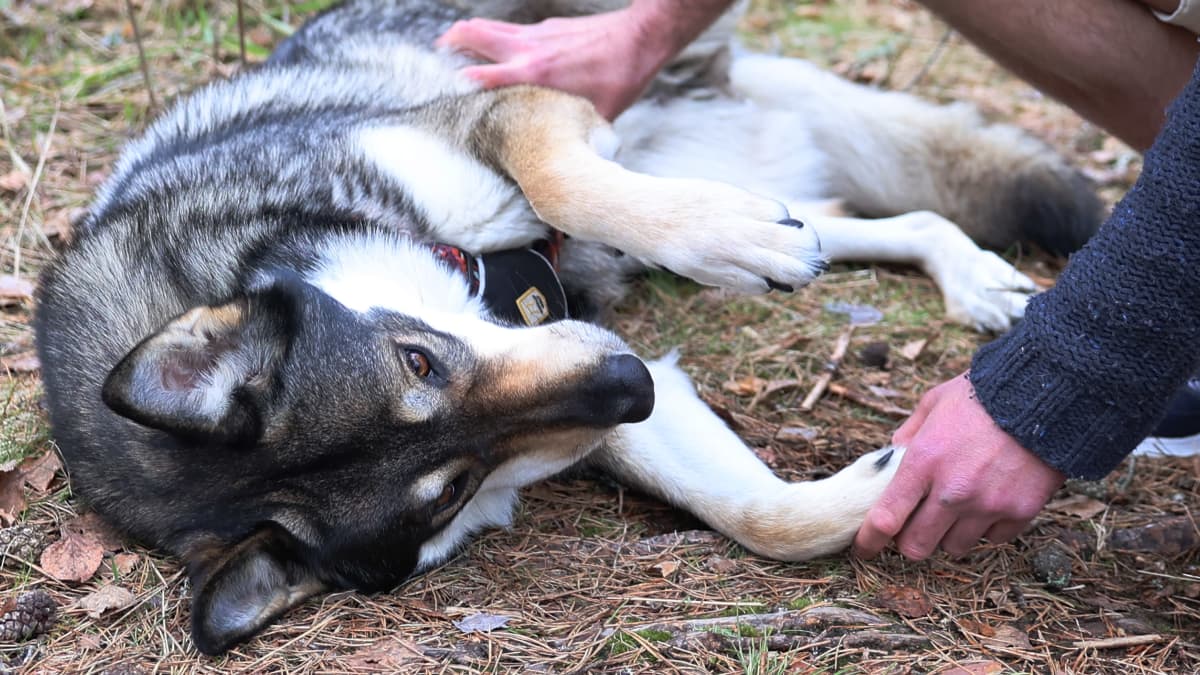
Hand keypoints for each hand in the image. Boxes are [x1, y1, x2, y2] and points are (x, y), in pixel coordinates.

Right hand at [436, 10, 671, 119]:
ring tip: (449, 50)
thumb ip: (569, 133)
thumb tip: (566, 165)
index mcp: (533, 75)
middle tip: (432, 64)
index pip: (477, 77)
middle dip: (445, 47)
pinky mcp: (544, 28)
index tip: (438, 100)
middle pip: (469, 36)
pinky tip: (496, 52)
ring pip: (484, 27)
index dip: (453, 88)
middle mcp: (526, 51)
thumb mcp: (593, 116)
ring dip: (463, 36)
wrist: (639, 38)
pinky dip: (493, 38)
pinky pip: (507, 29)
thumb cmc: (620, 79)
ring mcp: (534, 35)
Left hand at [854, 372, 1065, 559]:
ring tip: (957, 508)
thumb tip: (893, 457)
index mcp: (923, 462)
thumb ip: (908, 434)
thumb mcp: (933, 404)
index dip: (869, 541)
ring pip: (954, 548)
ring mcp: (988, 505)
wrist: (1046, 394)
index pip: (885, 519)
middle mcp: (952, 491)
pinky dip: (987, 528)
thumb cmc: (983, 395)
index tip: (864, 548)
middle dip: (910, 542)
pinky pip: (993, 539)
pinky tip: (989, 502)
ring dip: (949, 535)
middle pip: (917, 547)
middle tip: (914, 527)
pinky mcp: (1019, 512)